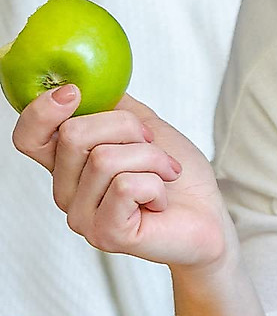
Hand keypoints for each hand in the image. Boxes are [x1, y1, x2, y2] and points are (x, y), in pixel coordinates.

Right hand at [10, 85, 231, 269]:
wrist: (209, 216)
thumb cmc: (177, 175)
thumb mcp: (145, 127)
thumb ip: (113, 106)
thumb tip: (88, 80)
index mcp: (70, 165)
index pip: (28, 137)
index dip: (42, 110)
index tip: (74, 92)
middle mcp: (67, 192)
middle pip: (73, 134)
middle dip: (128, 128)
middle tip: (154, 147)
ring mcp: (82, 217)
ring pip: (104, 158)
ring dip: (151, 158)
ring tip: (164, 176)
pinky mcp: (106, 235)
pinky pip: (126, 186)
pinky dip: (156, 184)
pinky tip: (160, 201)